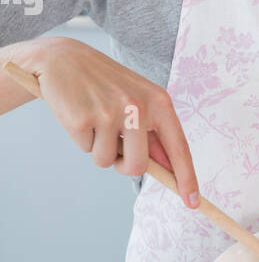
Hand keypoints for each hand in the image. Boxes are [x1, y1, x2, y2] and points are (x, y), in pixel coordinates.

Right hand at [13, 37, 199, 205]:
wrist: (63, 59)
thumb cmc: (105, 84)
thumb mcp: (137, 99)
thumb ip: (153, 132)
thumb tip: (169, 168)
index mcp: (159, 101)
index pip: (178, 147)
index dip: (186, 178)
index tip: (193, 202)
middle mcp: (138, 107)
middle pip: (138, 167)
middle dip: (124, 166)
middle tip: (114, 146)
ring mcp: (110, 112)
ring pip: (108, 162)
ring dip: (99, 150)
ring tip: (94, 121)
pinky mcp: (83, 119)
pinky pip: (86, 150)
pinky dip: (81, 140)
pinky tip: (79, 114)